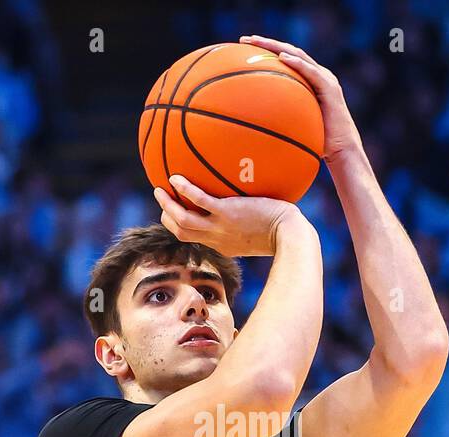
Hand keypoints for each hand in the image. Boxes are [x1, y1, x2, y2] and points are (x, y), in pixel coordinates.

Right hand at [154, 175, 304, 256]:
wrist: (289, 234)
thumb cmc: (283, 231)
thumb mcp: (260, 233)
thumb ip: (249, 225)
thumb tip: (253, 208)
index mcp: (223, 245)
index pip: (195, 239)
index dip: (180, 227)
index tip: (176, 214)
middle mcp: (217, 239)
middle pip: (182, 232)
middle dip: (167, 218)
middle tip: (162, 200)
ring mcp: (220, 227)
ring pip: (182, 220)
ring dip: (167, 205)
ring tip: (160, 189)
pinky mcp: (226, 213)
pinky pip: (199, 201)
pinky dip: (184, 190)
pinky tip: (175, 178)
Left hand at [238, 35, 362, 164]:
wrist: (341, 150)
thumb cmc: (317, 142)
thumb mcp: (294, 124)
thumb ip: (279, 117)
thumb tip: (252, 123)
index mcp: (310, 80)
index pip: (286, 58)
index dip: (267, 50)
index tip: (244, 46)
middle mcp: (318, 75)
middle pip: (290, 52)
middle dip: (267, 43)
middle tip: (245, 38)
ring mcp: (325, 79)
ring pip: (299, 56)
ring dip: (277, 47)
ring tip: (258, 41)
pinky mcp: (330, 88)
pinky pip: (312, 73)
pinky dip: (297, 64)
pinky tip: (282, 58)